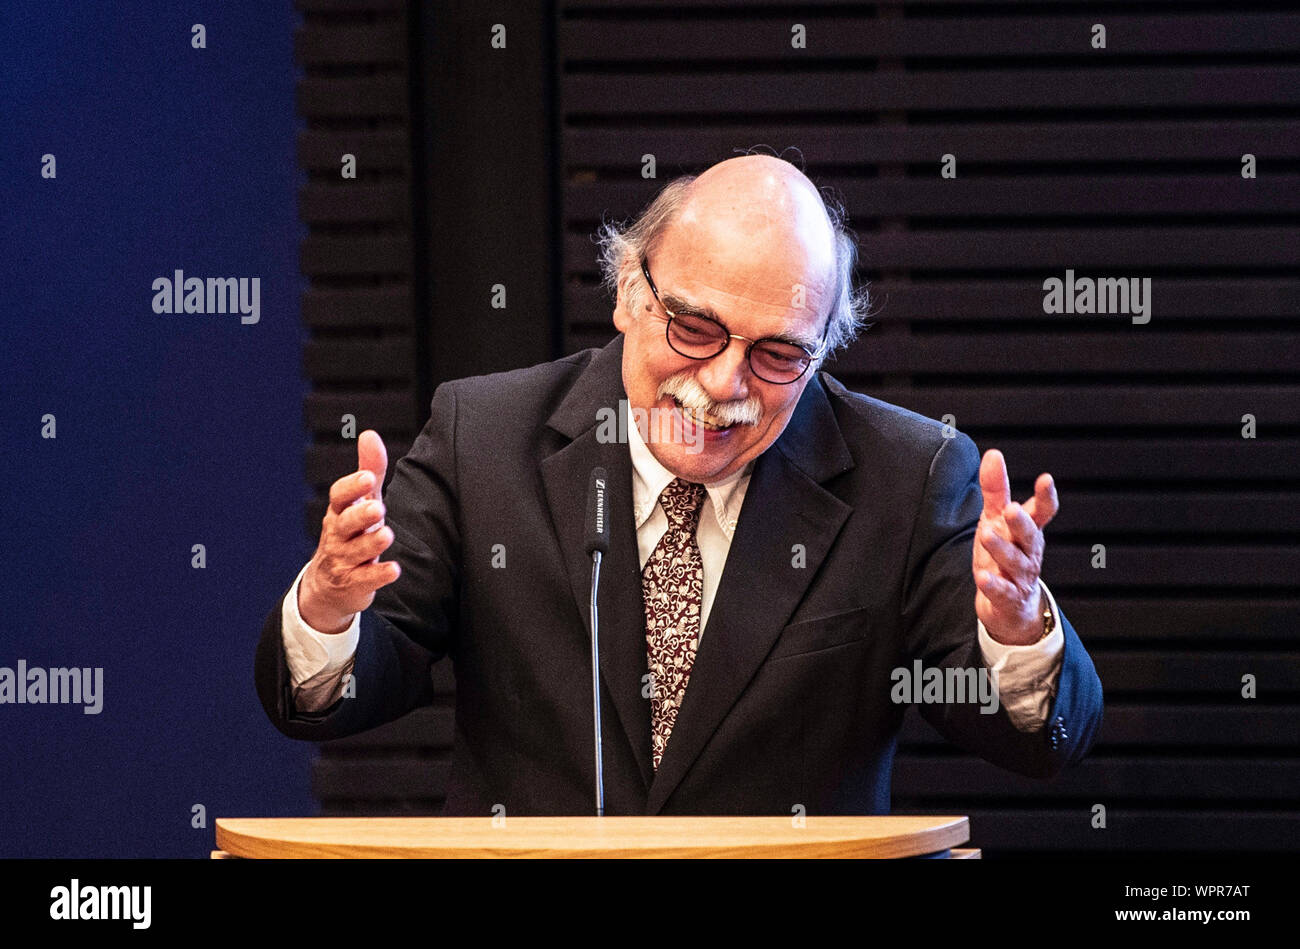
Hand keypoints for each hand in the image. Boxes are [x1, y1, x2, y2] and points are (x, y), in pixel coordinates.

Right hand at [299, 430, 400, 633]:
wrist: (329, 585)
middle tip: (377, 507)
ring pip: (355, 552)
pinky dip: (378, 575)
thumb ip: (368, 469)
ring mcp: (344, 561)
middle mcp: (338, 536)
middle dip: (360, 515)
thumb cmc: (351, 535)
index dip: (351, 487)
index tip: (368, 477)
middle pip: (345, 524)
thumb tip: (369, 434)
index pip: (339, 497)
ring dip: (371, 544)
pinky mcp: (354, 584)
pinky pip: (365, 580)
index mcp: (339, 513)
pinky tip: (394, 569)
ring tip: (387, 535)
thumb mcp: (360, 502)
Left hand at [972, 449, 1058, 644]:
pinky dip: (994, 585)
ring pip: (1014, 562)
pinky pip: (1002, 592)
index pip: (1044, 512)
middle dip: (1022, 523)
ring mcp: (1020, 577)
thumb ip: (996, 489)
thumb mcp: (997, 519)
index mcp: (1029, 530)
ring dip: (1001, 548)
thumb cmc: (1006, 553)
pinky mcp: (1008, 598)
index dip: (1046, 497)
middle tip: (1011, 509)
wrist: (1012, 606)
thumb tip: (993, 454)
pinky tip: (982, 578)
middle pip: (1030, 536)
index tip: (1046, 479)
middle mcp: (1029, 552)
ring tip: (986, 534)